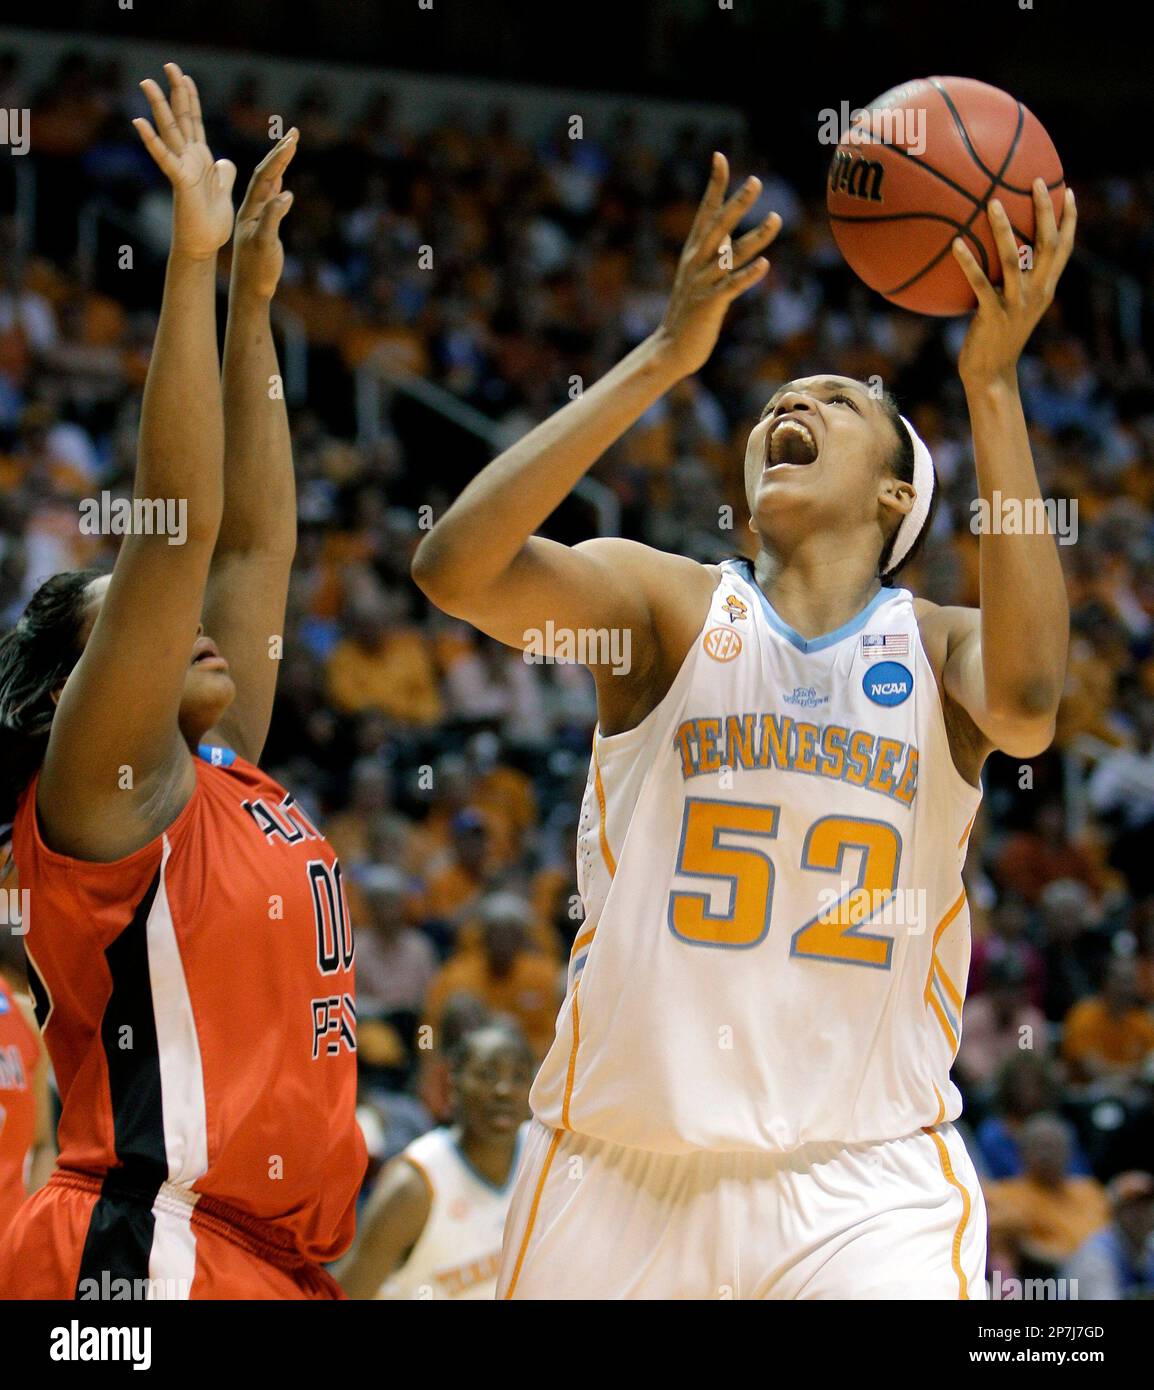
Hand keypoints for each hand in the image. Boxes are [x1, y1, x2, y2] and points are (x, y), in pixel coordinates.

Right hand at [132, 62, 235, 260]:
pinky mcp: (180, 181)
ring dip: (158, 106)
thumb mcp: (223, 191)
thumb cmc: (211, 222)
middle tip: (168, 64)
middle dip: (175, 91)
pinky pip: (165, 158)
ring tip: (147, 82)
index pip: (194, 121)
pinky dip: (152, 141)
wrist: (204, 244)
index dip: (191, 98)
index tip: (185, 76)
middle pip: (181, 117)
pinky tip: (138, 122)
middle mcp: (189, 158)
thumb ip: (223, 174)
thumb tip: (225, 162)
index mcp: (200, 158)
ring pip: (170, 131)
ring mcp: (182, 167)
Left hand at [232, 130, 297, 299]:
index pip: (265, 176)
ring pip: (268, 183)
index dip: (279, 158)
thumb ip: (273, 218)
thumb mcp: (266, 244)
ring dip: (279, 164)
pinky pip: (270, 198)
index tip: (292, 140)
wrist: (249, 290)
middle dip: (280, 153)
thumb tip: (286, 193)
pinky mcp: (263, 224)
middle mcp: (253, 208)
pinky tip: (281, 178)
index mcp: (252, 209)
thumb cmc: (258, 270)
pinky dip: (278, 184)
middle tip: (294, 133)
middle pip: (266, 174)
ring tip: (289, 147)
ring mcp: (257, 215)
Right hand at [652, 153, 781, 378]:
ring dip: (756, 236)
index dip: (713, 186)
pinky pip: (731, 286)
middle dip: (737, 204)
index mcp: (693, 252)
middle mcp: (696, 263)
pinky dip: (747, 275)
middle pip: (718, 226)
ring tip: (777, 219)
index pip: (704, 212)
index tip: (719, 157)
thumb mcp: (700, 276)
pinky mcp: (710, 304)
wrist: (670, 348)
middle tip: (756, 181)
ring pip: (731, 255)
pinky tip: (764, 264)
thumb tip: (729, 234)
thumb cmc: (690, 312)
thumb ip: (715, 254)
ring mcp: (702, 283)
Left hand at [952, 181, 1076, 385]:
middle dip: (1045, 210)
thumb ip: (1010, 281)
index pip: (1064, 248)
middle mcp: (1037, 293)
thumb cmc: (995, 338)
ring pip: (1014, 258)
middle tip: (1036, 181)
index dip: (1069, 219)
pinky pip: (981, 283)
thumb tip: (993, 253)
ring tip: (993, 202)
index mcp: (1045, 288)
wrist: (991, 374)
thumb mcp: (1010, 307)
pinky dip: (969, 262)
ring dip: (1004, 228)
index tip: (1068, 190)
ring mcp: (1016, 304)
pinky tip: (956, 243)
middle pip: (1048, 243)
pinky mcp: (993, 315)